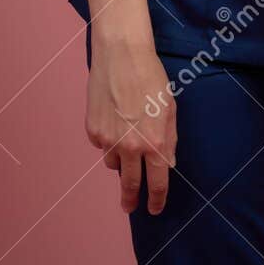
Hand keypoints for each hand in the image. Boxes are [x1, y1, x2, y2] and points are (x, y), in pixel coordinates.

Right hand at [85, 41, 176, 215]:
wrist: (122, 56)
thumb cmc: (151, 78)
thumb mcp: (170, 109)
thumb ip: (169, 140)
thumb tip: (167, 163)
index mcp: (154, 143)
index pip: (156, 183)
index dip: (156, 200)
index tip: (154, 209)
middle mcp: (130, 147)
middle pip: (129, 184)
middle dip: (131, 199)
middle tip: (130, 207)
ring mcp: (108, 140)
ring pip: (113, 163)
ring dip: (120, 160)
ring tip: (126, 136)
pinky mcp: (93, 130)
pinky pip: (102, 145)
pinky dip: (108, 139)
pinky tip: (114, 118)